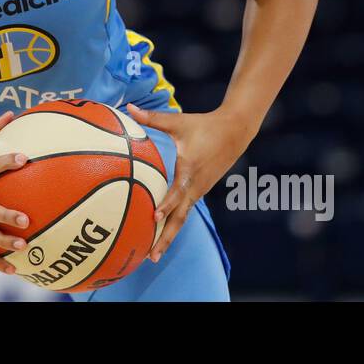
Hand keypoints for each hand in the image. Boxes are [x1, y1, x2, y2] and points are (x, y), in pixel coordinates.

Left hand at [126, 102, 255, 263]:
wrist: (235, 132)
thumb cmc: (203, 125)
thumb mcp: (178, 122)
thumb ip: (152, 118)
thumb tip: (127, 107)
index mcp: (189, 170)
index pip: (177, 191)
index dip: (166, 204)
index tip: (154, 216)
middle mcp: (195, 186)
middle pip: (180, 217)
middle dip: (165, 237)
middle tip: (151, 256)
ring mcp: (198, 191)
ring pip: (182, 218)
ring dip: (168, 236)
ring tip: (152, 254)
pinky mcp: (199, 191)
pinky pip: (184, 211)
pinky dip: (173, 224)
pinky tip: (160, 234)